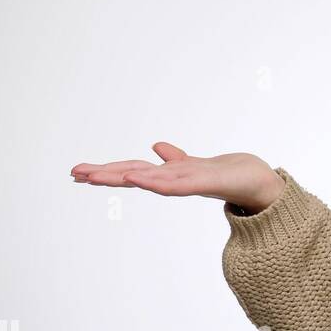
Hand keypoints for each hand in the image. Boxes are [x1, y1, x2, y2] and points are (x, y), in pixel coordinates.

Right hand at [70, 142, 286, 213]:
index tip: (79, 171)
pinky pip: (171, 183)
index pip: (132, 169)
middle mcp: (173, 179)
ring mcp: (185, 182)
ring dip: (119, 177)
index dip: (107, 170)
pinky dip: (151, 181)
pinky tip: (133, 177)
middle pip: (132, 174)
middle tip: (73, 174)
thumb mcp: (196, 163)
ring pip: (146, 179)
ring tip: (92, 175)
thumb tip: (156, 146)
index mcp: (169, 174)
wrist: (257, 182)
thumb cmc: (228, 175)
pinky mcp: (202, 182)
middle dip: (103, 175)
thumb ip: (175, 158)